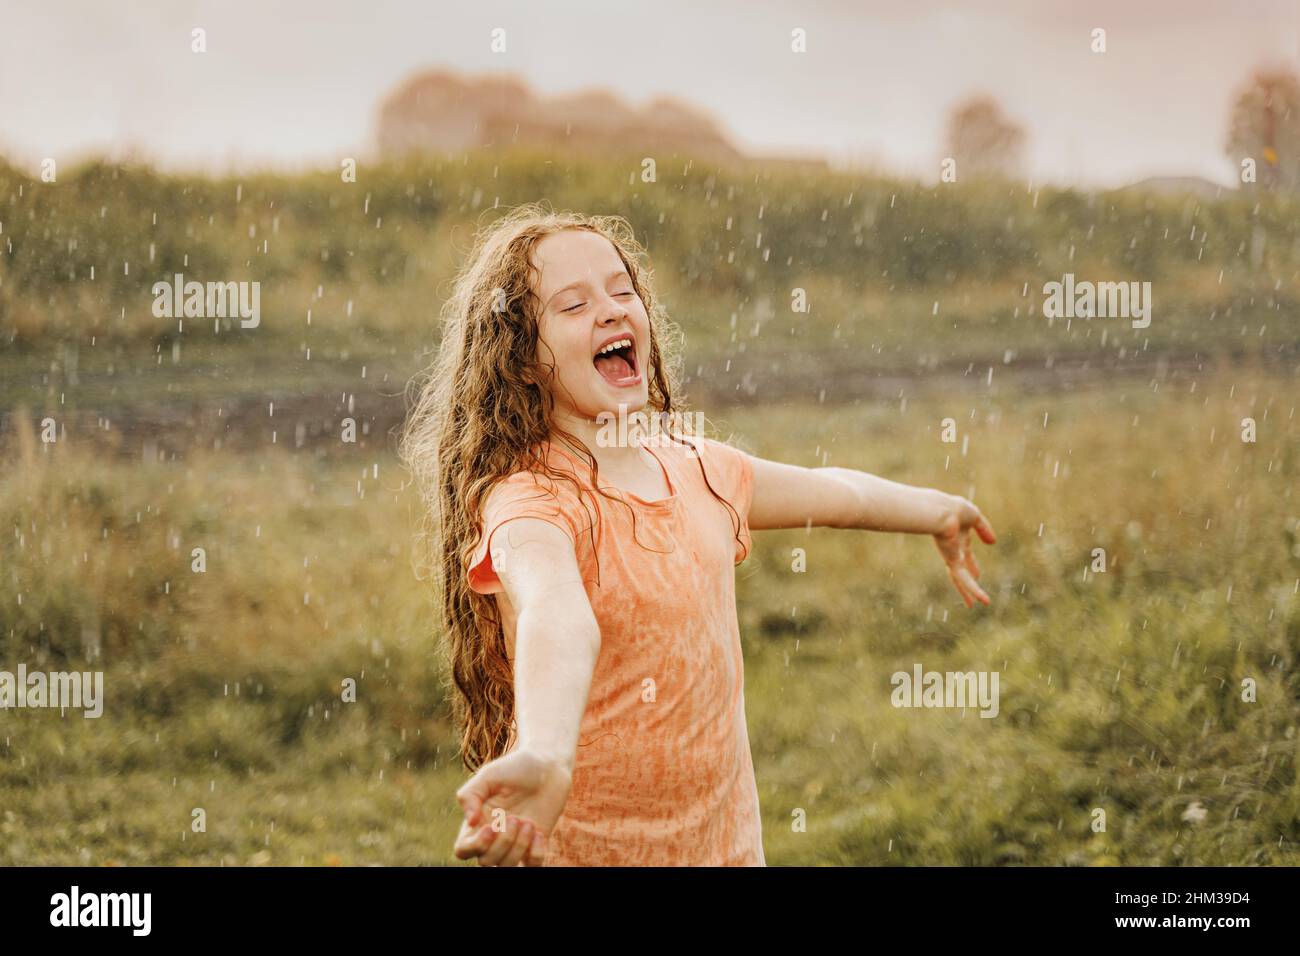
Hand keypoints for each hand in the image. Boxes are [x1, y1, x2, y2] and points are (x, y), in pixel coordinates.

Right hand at [452, 748, 572, 866]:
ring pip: (507, 866)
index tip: (491, 828)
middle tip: (515, 818)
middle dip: (502, 843)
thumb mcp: (488, 775)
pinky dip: (535, 854)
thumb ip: (470, 795)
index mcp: (477, 822)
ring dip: (518, 848)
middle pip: (486, 861)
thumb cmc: (515, 768)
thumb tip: (470, 822)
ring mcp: (515, 843)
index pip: (463, 849)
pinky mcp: (535, 845)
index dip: (474, 846)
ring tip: (528, 823)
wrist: (549, 766)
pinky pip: (532, 866)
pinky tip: (538, 833)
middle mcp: (494, 837)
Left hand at [932, 495, 995, 607]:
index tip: (978, 574)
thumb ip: (983, 528)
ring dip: (969, 592)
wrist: (942, 511)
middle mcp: (953, 550)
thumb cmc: (954, 509)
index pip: (966, 554)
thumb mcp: (974, 516)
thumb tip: (993, 542)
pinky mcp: (952, 562)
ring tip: (973, 605)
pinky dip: (974, 591)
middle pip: (961, 570)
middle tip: (972, 594)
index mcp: (958, 538)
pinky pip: (965, 580)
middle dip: (968, 580)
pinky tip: (984, 601)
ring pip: (961, 579)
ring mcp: (951, 557)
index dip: (972, 564)